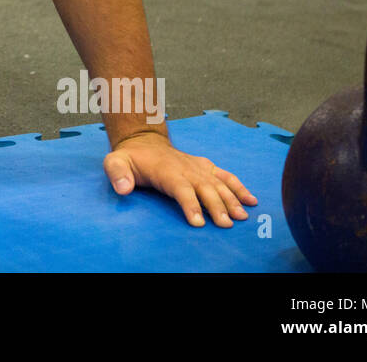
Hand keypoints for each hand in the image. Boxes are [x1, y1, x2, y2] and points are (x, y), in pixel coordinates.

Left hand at [103, 131, 257, 226]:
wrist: (144, 141)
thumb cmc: (130, 158)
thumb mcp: (115, 162)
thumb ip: (117, 174)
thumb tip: (124, 189)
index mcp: (166, 170)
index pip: (181, 188)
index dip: (190, 204)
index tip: (198, 222)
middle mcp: (186, 168)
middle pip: (204, 188)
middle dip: (216, 206)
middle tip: (226, 224)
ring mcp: (198, 167)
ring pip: (219, 183)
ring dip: (232, 199)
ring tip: (242, 217)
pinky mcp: (206, 166)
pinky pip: (226, 176)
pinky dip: (239, 187)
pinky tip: (251, 201)